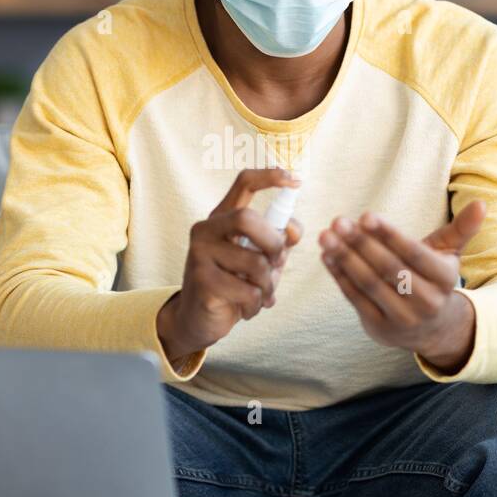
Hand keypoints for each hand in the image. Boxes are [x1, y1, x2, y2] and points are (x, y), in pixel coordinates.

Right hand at [157, 168, 302, 365]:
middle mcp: (206, 230)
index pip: (244, 183)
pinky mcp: (202, 281)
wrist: (199, 319)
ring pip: (255, 263)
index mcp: (222, 218)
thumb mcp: (260, 258)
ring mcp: (200, 254)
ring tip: (262, 296)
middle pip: (247, 219)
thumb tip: (291, 229)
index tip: (296, 180)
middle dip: (273, 244)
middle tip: (276, 263)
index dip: (271, 177)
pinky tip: (247, 309)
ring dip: (269, 285)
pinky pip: (247, 291)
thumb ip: (278, 240)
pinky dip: (256, 305)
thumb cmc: (234, 284)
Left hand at [318, 200, 486, 372]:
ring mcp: (401, 317)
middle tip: (338, 221)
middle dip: (360, 243)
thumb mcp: (448, 255)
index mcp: (444, 279)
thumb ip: (461, 229)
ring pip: (369, 284)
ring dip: (345, 258)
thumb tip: (483, 204)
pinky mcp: (379, 327)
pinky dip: (340, 276)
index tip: (366, 216)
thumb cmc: (435, 279)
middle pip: (388, 269)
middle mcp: (425, 301)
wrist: (433, 329)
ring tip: (326, 235)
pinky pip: (356, 299)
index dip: (389, 235)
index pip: (414, 254)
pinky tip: (327, 256)